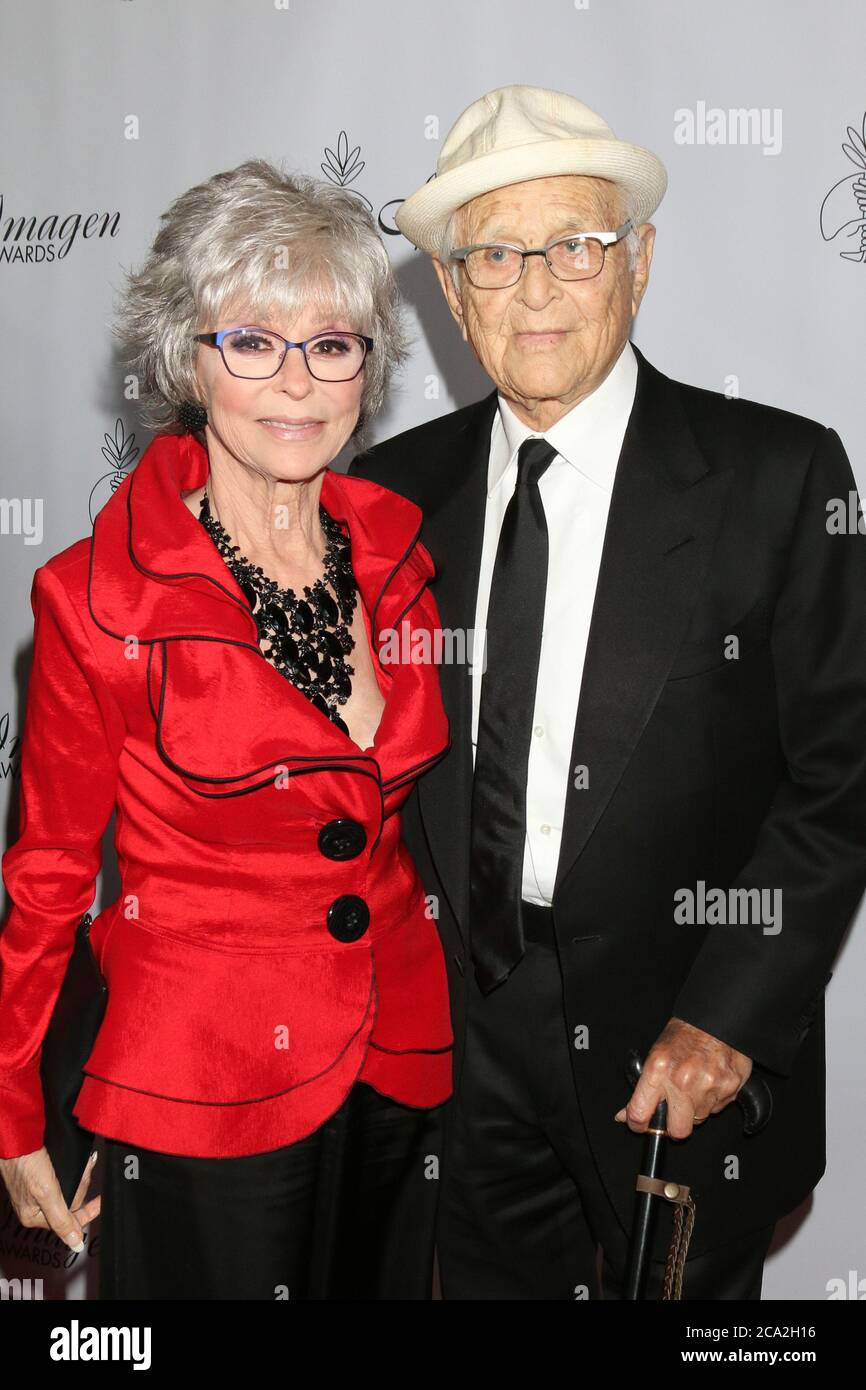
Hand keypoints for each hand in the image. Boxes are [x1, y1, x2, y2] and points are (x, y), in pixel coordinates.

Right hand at [0, 1147, 99, 1251]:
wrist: (18, 1138)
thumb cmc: (26, 1164)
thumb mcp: (47, 1194)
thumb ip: (62, 1220)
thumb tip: (76, 1244)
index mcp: (34, 1217)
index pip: (69, 1221)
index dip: (88, 1211)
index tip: (102, 1201)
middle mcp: (36, 1208)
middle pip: (72, 1203)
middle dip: (82, 1185)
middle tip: (87, 1169)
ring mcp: (38, 1192)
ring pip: (71, 1188)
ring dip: (81, 1175)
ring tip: (86, 1163)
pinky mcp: (41, 1177)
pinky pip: (65, 1177)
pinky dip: (75, 1170)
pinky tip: (83, 1162)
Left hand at [614, 1017, 752, 1138]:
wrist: (716, 1018)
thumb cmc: (684, 1035)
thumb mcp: (655, 1057)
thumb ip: (642, 1090)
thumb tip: (624, 1115)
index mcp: (658, 1070)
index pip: (640, 1113)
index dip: (637, 1124)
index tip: (639, 1124)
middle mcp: (682, 1080)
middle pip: (678, 1131)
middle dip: (674, 1124)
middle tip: (674, 1110)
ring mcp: (707, 1086)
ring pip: (699, 1119)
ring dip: (695, 1107)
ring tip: (695, 1083)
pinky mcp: (729, 1088)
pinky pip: (717, 1108)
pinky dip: (713, 1099)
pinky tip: (710, 1079)